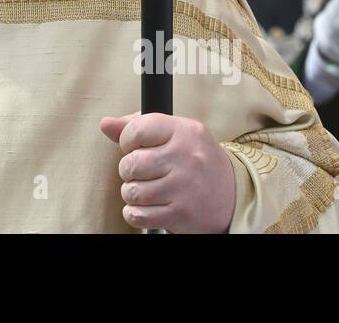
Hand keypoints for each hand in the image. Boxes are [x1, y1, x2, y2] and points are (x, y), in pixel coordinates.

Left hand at [101, 113, 235, 232]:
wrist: (233, 194)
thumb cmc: (195, 159)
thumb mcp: (174, 133)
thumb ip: (138, 126)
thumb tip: (106, 124)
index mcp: (184, 131)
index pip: (136, 130)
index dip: (127, 140)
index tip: (135, 147)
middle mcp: (186, 158)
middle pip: (131, 163)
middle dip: (129, 170)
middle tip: (141, 172)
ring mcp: (184, 188)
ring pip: (132, 191)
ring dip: (132, 193)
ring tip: (146, 189)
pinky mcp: (181, 214)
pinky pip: (139, 215)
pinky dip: (135, 213)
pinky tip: (147, 206)